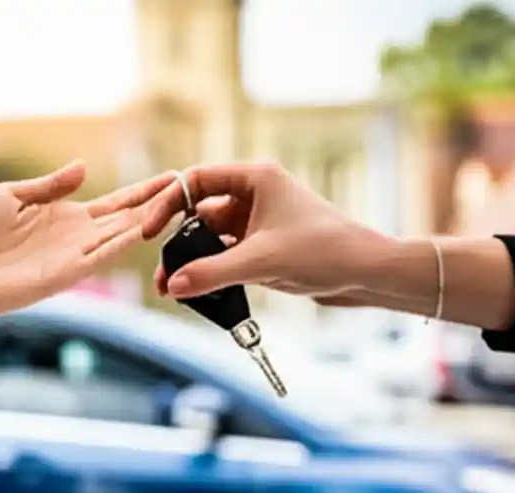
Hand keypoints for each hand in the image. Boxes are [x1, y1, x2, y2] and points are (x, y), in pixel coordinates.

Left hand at [0, 162, 175, 320]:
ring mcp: (75, 257)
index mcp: (67, 217)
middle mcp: (78, 237)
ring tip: (181, 205)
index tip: (172, 177)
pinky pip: (102, 256)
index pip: (116, 203)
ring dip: (150, 221)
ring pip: (123, 236)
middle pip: (129, 218)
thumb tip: (84, 167)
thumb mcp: (13, 196)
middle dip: (159, 204)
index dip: (143, 191)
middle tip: (194, 189)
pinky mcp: (66, 274)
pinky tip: (146, 229)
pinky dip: (124, 242)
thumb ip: (51, 185)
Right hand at [139, 163, 391, 304]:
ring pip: (211, 239)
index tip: (149, 232)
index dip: (167, 204)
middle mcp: (254, 195)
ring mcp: (258, 222)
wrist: (366, 273)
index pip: (196, 180)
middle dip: (177, 243)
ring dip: (192, 261)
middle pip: (199, 213)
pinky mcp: (263, 247)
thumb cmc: (324, 252)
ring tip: (175, 289)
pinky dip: (211, 271)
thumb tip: (173, 285)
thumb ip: (213, 272)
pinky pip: (226, 256)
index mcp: (256, 179)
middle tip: (163, 274)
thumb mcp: (262, 262)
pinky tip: (198, 292)